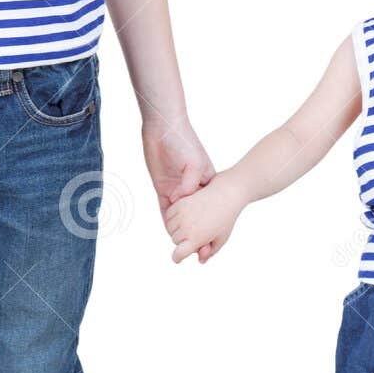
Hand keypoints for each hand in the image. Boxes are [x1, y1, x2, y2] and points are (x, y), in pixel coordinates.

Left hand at [141, 115, 217, 257]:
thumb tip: (180, 200)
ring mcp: (177, 188)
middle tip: (198, 245)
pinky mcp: (163, 187)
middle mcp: (192, 188)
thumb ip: (190, 183)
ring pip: (180, 214)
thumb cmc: (183, 141)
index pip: (208, 206)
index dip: (210, 221)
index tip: (211, 234)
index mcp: (205, 181)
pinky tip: (169, 231)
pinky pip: (165, 207)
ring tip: (184, 243)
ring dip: (181, 227)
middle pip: (195, 214)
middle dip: (196, 229)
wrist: (164, 127)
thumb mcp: (193, 163)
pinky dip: (167, 219)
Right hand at [164, 171, 243, 264]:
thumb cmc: (225, 219)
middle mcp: (187, 227)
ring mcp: (182, 214)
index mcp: (196, 238)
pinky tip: (185, 214)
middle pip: (175, 240)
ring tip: (191, 223)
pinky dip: (174, 216)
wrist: (225, 195)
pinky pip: (169, 215)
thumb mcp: (221, 239)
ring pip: (170, 228)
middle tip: (195, 232)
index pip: (178, 254)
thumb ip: (209, 252)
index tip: (178, 258)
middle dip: (182, 239)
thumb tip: (200, 261)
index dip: (177, 257)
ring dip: (177, 228)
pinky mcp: (180, 203)